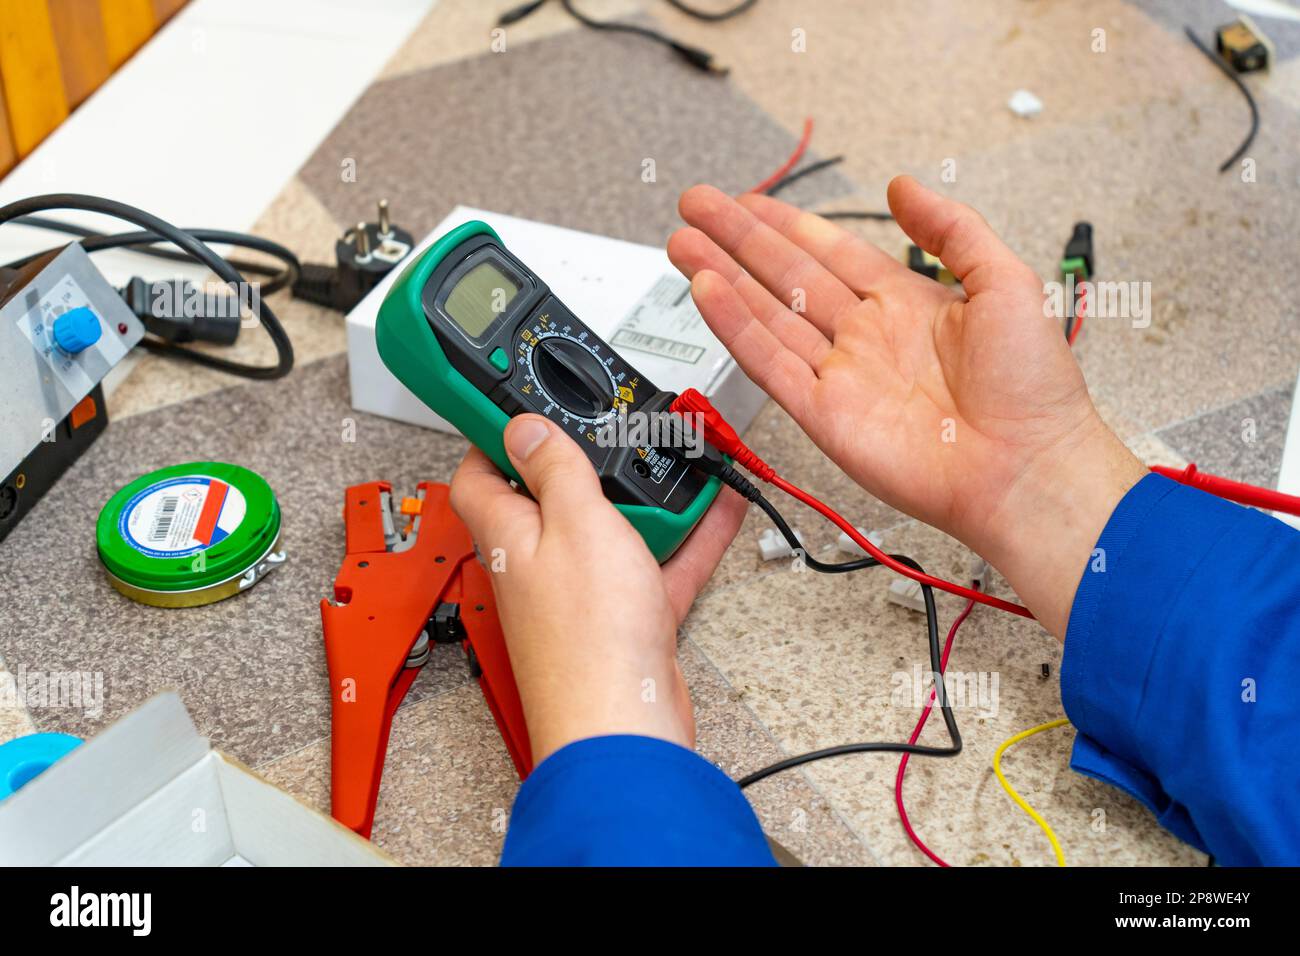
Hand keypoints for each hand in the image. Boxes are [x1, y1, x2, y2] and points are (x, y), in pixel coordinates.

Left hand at [450, 414, 746, 763]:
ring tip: (675, 456)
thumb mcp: (575, 522)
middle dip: (588, 460)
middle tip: (616, 425)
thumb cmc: (587, 639)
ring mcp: (583, 592)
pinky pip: (655, 564)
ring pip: (611, 529)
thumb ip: (554, 469)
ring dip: (644, 496)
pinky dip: (684, 537)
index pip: (479, 471)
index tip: (517, 396)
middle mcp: (539, 562)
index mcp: (509, 533)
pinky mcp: (624, 619)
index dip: (493, 430)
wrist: (626, 724)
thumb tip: (523, 426)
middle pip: (553, 495)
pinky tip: (716, 509)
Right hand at [668, 178, 1146, 635]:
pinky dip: (736, 328)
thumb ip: (951, 229)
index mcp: (907, 304)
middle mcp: (866, 337)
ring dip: (723, 278)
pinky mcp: (824, 416)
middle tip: (697, 206)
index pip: (830, 252)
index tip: (746, 201)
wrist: (1027, 469)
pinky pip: (770, 364)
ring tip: (682, 244)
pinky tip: (708, 292)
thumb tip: (904, 186)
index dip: (785, 223)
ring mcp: (841, 376)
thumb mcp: (1005, 280)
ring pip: (767, 315)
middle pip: (786, 276)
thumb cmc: (1032, 388)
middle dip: (738, 240)